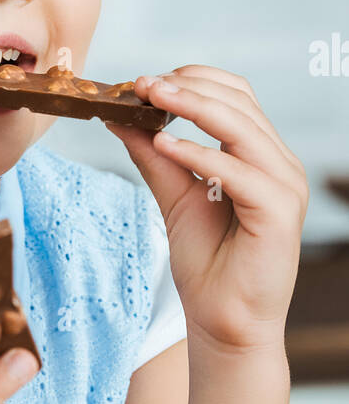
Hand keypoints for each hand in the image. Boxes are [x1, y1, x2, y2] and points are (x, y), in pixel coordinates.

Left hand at [104, 65, 308, 352]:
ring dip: (192, 107)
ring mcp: (285, 186)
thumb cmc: (206, 264)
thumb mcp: (174, 196)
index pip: (235, 96)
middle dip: (187, 87)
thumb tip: (119, 116)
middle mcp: (279, 164)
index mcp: (260, 155)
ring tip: (149, 98)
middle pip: (240, 102)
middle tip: (141, 83)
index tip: (144, 81)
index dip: (192, 80)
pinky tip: (164, 143)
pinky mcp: (280, 213)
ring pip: (242, 128)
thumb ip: (154, 156)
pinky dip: (199, 153)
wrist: (224, 324)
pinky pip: (238, 172)